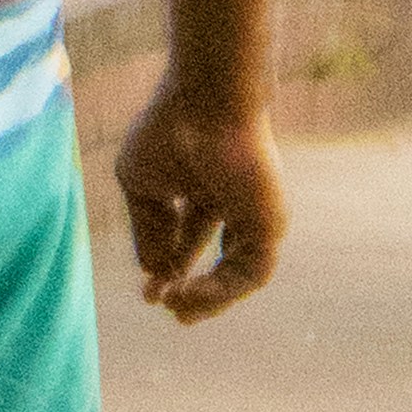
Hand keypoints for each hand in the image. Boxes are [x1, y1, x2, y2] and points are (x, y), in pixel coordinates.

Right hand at [117, 78, 284, 322]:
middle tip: (168, 306)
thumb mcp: (141, 186)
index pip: (187, 239)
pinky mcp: (270, 225)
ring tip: (178, 307)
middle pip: (218, 261)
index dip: (167, 268)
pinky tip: (192, 292)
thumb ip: (149, 232)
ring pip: (238, 274)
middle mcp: (231, 203)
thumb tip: (155, 273)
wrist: (206, 104)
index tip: (147, 293)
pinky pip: (252, 273)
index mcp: (202, 187)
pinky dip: (223, 291)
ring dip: (208, 298)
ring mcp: (253, 214)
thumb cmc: (169, 131)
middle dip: (192, 289)